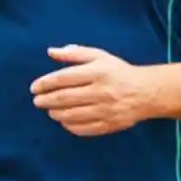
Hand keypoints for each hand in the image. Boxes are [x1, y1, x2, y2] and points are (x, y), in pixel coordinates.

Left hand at [29, 44, 156, 136]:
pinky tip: (64, 120)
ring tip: (49, 110)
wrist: (146, 92)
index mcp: (97, 72)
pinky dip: (70, 126)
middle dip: (46, 100)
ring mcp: (106, 110)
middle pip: (65, 98)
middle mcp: (101, 91)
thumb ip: (74, 53)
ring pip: (72, 115)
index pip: (64, 78)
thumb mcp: (99, 56)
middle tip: (36, 101)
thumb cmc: (118, 71)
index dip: (45, 83)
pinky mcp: (110, 125)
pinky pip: (84, 128)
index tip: (34, 88)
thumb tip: (50, 51)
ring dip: (55, 113)